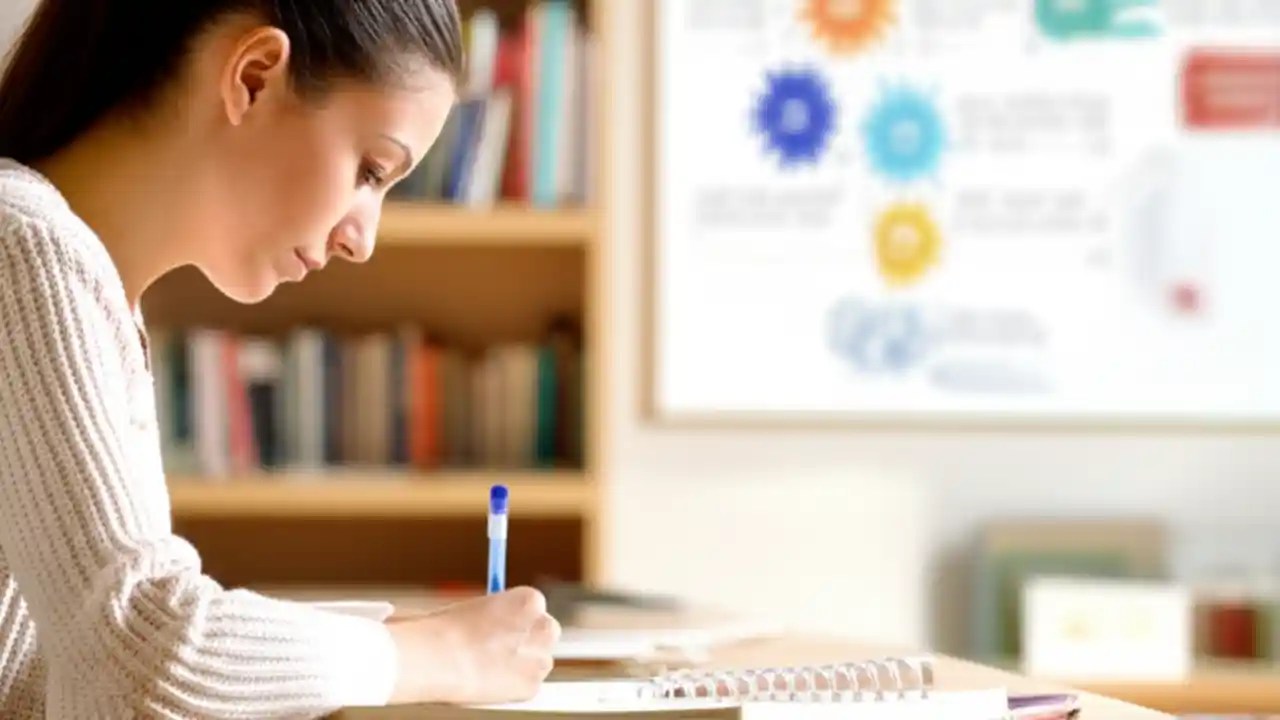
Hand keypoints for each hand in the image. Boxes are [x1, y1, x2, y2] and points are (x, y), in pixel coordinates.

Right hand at [385, 586, 560, 705]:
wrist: (439, 657)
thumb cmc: (448, 629)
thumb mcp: (478, 608)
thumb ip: (499, 616)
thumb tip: (503, 625)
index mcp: (530, 600)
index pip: (535, 606)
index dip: (518, 618)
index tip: (505, 625)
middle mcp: (543, 627)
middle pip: (548, 631)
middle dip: (531, 639)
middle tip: (506, 647)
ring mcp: (540, 658)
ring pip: (539, 662)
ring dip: (523, 664)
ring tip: (489, 666)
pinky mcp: (531, 686)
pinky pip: (527, 686)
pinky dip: (512, 687)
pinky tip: (488, 682)